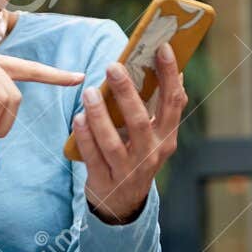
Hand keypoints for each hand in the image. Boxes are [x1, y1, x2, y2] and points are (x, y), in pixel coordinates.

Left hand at [72, 43, 187, 223]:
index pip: (173, 102)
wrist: (123, 203)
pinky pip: (93, 156)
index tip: (162, 47)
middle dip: (126, 93)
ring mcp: (128, 170)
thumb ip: (159, 108)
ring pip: (113, 142)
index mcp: (166, 137)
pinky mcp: (105, 181)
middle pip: (140, 121)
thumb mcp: (154, 136)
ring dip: (100, 115)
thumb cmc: (137, 156)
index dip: (169, 75)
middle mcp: (151, 154)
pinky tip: (78, 118)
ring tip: (88, 92)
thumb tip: (171, 68)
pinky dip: (85, 137)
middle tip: (112, 67)